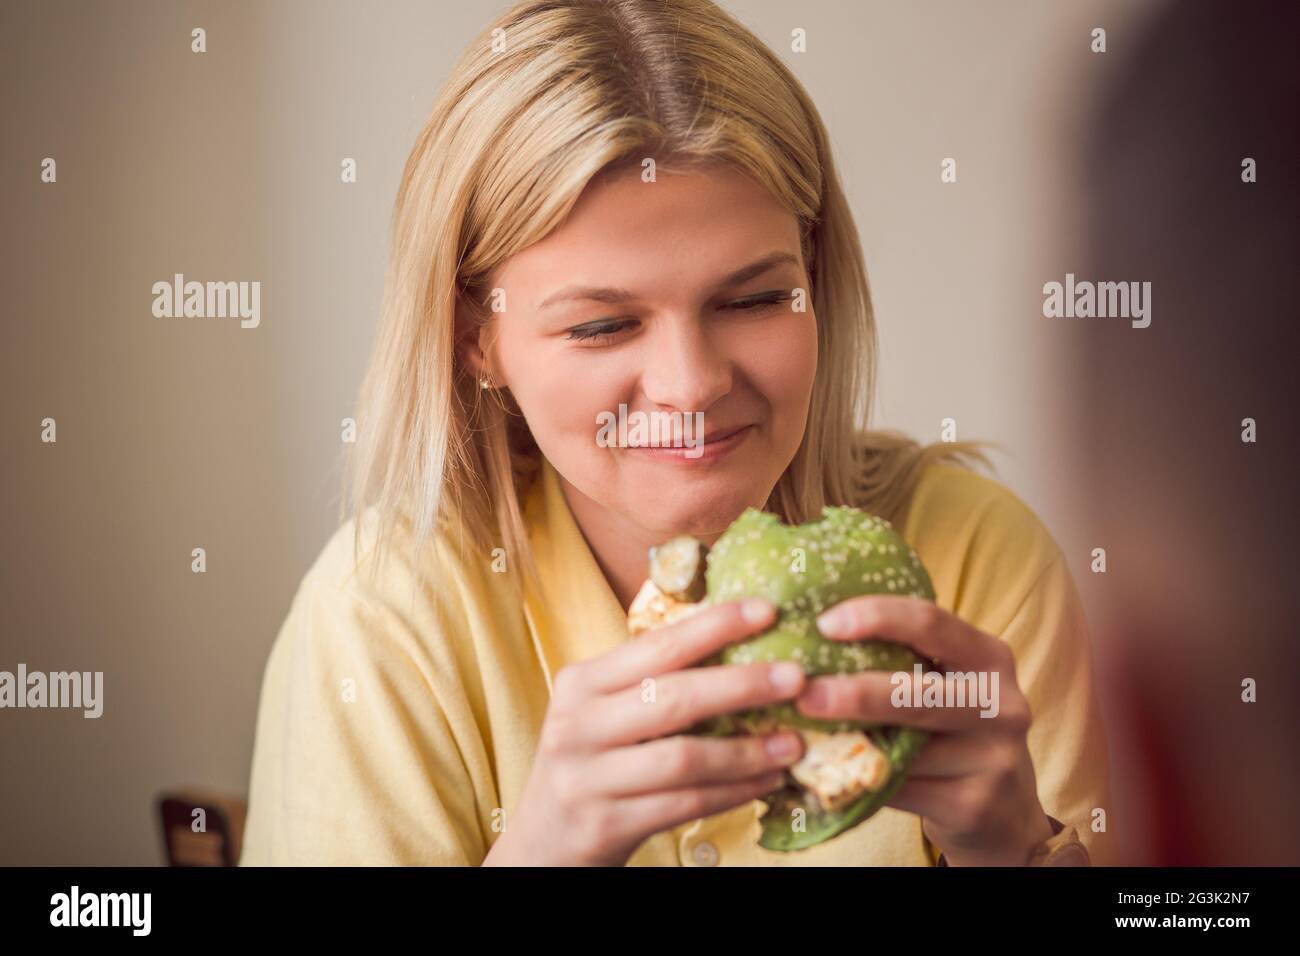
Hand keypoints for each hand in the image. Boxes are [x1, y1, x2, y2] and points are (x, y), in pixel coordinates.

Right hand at [483, 598, 808, 865]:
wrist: (542, 846)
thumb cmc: (593, 765)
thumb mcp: (604, 714)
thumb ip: (653, 683)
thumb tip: (743, 648)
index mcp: (582, 682)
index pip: (656, 645)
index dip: (715, 625)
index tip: (767, 610)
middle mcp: (577, 724)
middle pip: (673, 698)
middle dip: (743, 684)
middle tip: (797, 677)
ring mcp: (587, 777)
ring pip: (683, 757)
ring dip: (747, 751)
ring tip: (794, 743)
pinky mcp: (603, 824)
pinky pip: (683, 804)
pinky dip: (732, 792)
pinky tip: (766, 781)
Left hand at [794, 595, 1053, 865]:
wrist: (1004, 811)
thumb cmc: (954, 730)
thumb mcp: (945, 684)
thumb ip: (900, 660)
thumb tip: (810, 637)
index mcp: (989, 659)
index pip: (931, 623)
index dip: (876, 617)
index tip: (824, 623)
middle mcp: (1001, 705)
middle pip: (916, 693)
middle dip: (853, 692)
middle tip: (802, 692)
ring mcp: (992, 759)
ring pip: (904, 749)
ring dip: (845, 743)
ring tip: (799, 736)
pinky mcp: (973, 805)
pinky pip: (900, 790)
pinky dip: (857, 780)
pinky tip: (825, 771)